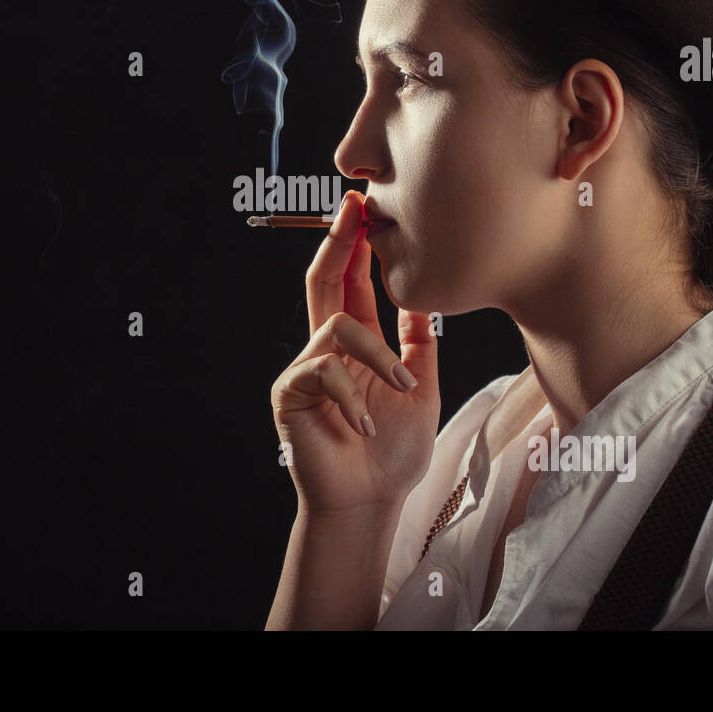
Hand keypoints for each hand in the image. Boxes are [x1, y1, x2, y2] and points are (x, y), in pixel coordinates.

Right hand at [270, 190, 441, 517]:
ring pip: (338, 327)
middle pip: (324, 282)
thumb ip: (417, 344)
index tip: (367, 209)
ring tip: (400, 387)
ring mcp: (305, 370)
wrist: (372, 503)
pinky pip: (322, 371)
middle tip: (353, 208)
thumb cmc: (394, 453)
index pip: (351, 284)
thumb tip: (423, 301)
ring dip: (375, 354)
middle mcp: (326, 350)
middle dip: (340, 243)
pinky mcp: (290, 394)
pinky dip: (352, 396)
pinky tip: (368, 426)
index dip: (357, 246)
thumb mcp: (419, 388)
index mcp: (355, 345)